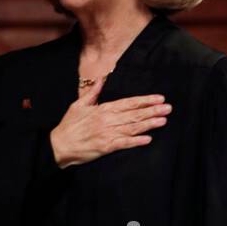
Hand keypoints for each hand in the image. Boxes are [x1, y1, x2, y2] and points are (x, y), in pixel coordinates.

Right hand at [49, 76, 170, 167]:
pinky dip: (135, 141)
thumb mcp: (79, 104)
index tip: (159, 98)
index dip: (145, 101)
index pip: (128, 103)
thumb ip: (93, 92)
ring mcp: (107, 133)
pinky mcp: (105, 147)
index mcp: (103, 109)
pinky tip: (148, 139)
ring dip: (148, 124)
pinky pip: (123, 143)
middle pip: (134, 115)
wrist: (58, 145)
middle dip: (152, 111)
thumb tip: (101, 78)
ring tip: (163, 121)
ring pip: (132, 127)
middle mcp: (107, 120)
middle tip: (168, 108)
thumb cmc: (69, 125)